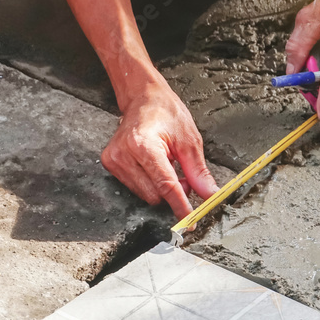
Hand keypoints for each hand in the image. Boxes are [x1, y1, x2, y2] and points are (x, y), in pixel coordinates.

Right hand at [100, 83, 217, 218]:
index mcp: (144, 145)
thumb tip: (209, 195)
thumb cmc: (165, 113)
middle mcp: (124, 154)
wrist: (142, 97)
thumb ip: (198, 171)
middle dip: (174, 193)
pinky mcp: (110, 163)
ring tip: (168, 165)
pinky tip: (154, 166)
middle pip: (155, 195)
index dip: (180, 205)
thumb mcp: (189, 140)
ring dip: (162, 189)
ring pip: (145, 195)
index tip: (190, 221)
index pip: (165, 185)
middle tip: (183, 173)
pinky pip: (135, 188)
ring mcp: (114, 160)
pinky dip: (150, 183)